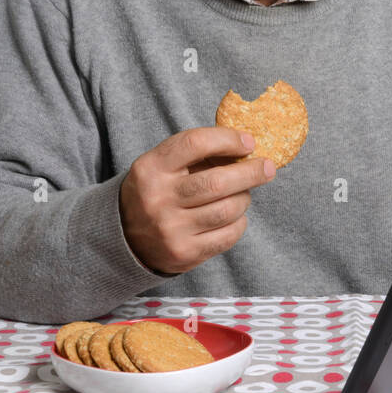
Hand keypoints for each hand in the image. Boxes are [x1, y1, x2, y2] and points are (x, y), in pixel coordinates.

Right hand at [119, 125, 275, 275]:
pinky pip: (227, 235)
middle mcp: (158, 199)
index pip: (195, 143)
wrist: (124, 237)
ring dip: (244, 198)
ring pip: (227, 209)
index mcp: (151, 168)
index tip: (248, 142)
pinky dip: (239, 222)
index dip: (227, 139)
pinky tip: (235, 215)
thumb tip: (246, 146)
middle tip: (267, 167)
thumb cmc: (156, 191)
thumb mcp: (162, 165)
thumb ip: (197, 153)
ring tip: (245, 193)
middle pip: (217, 182)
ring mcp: (171, 229)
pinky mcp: (184, 253)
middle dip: (250, 172)